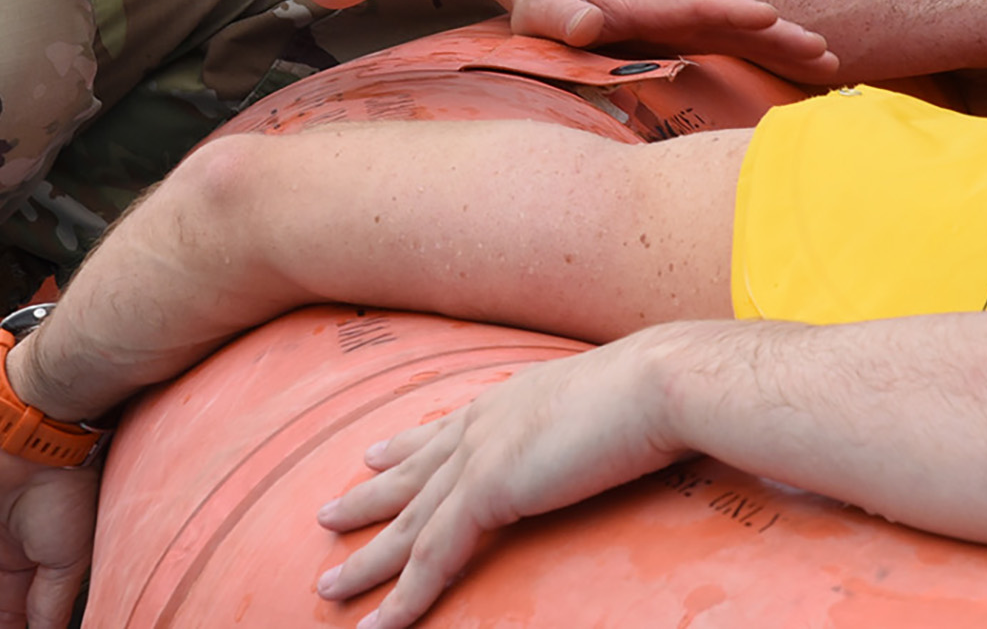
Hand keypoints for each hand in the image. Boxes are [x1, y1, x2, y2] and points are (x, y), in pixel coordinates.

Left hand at [316, 335, 691, 627]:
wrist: (661, 383)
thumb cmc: (657, 391)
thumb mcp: (610, 403)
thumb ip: (585, 422)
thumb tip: (603, 432)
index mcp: (510, 401)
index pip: (443, 431)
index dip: (404, 447)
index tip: (371, 454)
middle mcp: (483, 424)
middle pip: (410, 475)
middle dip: (366, 500)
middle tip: (325, 516)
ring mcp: (479, 457)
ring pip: (407, 524)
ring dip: (366, 561)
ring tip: (327, 587)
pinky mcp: (486, 492)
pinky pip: (433, 557)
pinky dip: (404, 596)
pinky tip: (382, 624)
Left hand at [477, 0, 838, 83]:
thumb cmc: (548, 4)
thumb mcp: (545, 10)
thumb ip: (563, 17)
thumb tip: (587, 24)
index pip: (693, 3)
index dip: (731, 9)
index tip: (770, 15)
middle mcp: (678, 9)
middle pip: (737, 20)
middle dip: (781, 34)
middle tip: (826, 53)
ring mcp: (691, 26)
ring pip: (747, 35)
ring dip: (787, 47)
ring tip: (832, 65)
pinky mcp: (694, 41)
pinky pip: (740, 49)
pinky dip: (772, 58)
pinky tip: (807, 73)